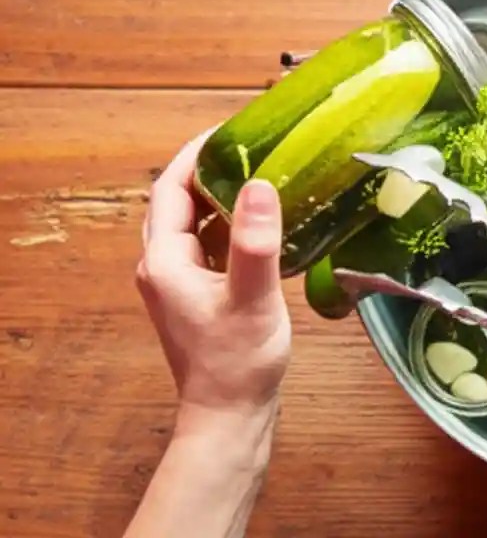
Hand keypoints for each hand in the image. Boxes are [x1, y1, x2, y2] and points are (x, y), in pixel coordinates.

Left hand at [126, 131, 288, 537]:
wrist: (230, 416)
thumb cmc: (237, 363)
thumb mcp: (252, 298)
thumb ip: (255, 243)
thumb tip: (260, 186)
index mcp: (165, 260)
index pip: (172, 189)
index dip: (197, 154)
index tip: (231, 130)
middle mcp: (163, 267)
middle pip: (179, 203)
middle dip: (210, 170)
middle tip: (251, 147)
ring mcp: (178, 284)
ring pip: (194, 225)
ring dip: (221, 198)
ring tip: (261, 176)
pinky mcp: (198, 297)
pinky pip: (208, 247)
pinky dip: (230, 227)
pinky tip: (263, 226)